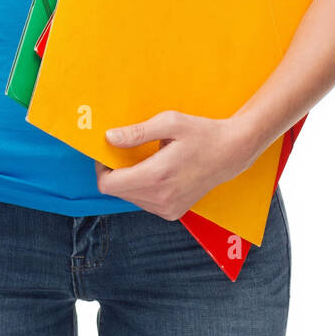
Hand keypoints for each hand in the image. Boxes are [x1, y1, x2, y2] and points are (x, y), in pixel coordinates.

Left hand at [93, 111, 252, 220]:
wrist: (232, 153)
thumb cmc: (202, 133)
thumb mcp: (170, 122)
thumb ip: (136, 132)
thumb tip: (109, 138)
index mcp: (157, 176)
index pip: (109, 184)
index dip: (102, 168)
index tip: (108, 153)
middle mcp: (161, 198)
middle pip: (117, 192)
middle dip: (115, 173)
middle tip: (126, 152)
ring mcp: (168, 209)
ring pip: (130, 198)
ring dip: (129, 181)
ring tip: (146, 161)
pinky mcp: (173, 213)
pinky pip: (144, 203)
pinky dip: (143, 188)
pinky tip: (156, 173)